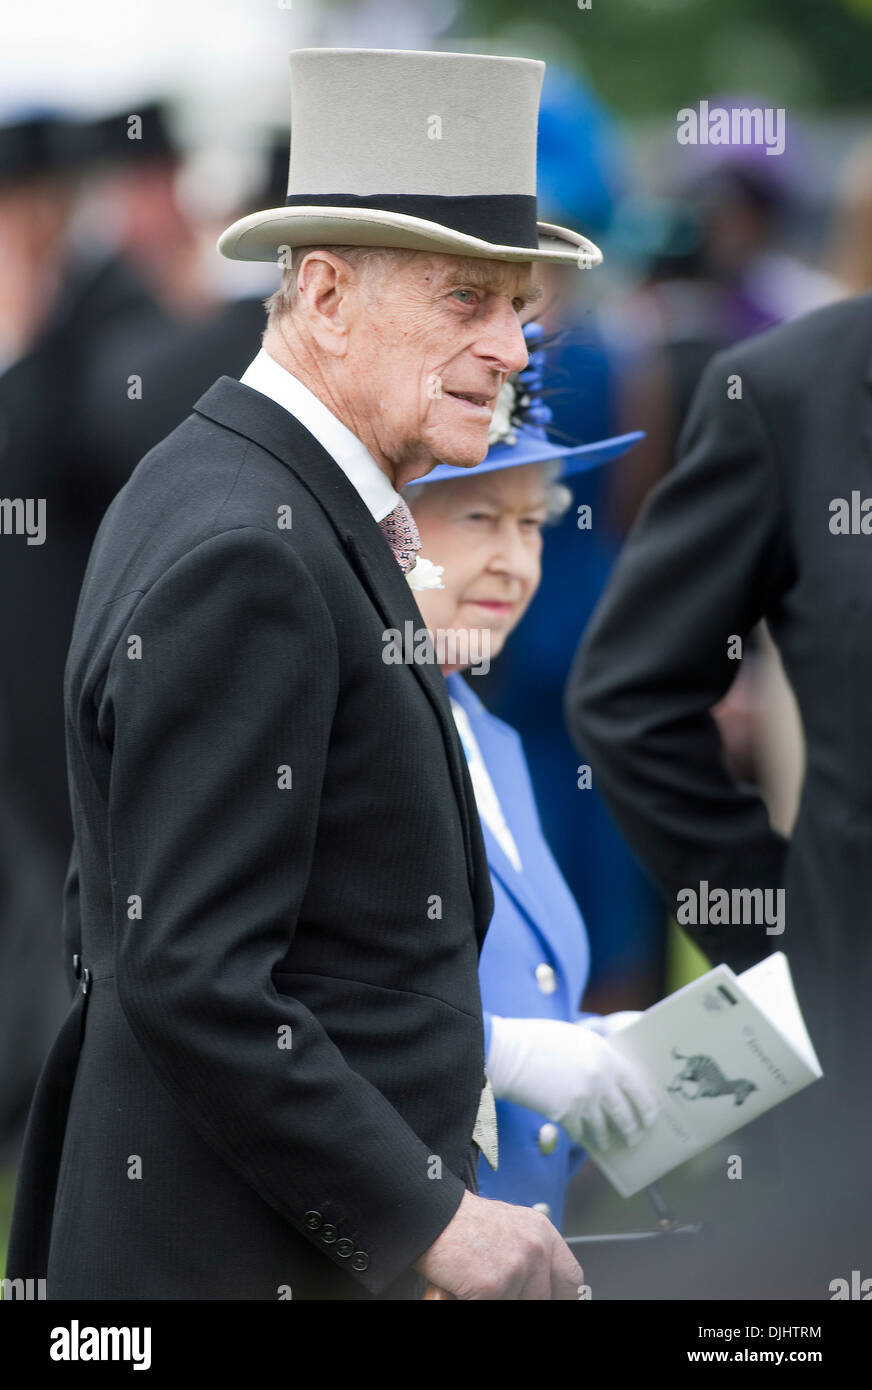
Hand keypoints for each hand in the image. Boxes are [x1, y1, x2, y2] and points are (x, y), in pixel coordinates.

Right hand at [414, 1190, 582, 1299]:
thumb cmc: (463, 1223)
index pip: (571, 1278)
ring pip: (517, 1303)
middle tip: (500, 1289)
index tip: (554, 1300)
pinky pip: (490, 1306)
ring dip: (497, 1298)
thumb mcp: (510, 1228)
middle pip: (542, 1298)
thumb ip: (530, 1253)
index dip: (563, 1296)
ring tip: (478, 1281)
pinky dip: (474, 1300)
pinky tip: (465, 1287)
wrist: (431, 1216)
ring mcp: (517, 1268)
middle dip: (520, 1297)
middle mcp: (536, 1249)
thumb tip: (540, 1287)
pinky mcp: (494, 1286)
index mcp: (542, 1233)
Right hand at [488, 1014, 659, 1149]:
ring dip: (606, 1139)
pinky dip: (580, 1135)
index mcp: (607, 1057)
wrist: (510, 1052)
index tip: (650, 1118)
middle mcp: (601, 1080)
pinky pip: (578, 1132)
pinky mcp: (565, 1115)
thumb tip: (613, 1075)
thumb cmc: (541, 1040)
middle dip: (631, 1130)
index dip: (646, 1107)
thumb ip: (598, 1055)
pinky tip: (580, 1137)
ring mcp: (584, 1099)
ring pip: (602, 1128)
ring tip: (608, 1144)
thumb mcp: (579, 1038)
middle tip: (634, 1138)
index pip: (638, 1088)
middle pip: (624, 1114)